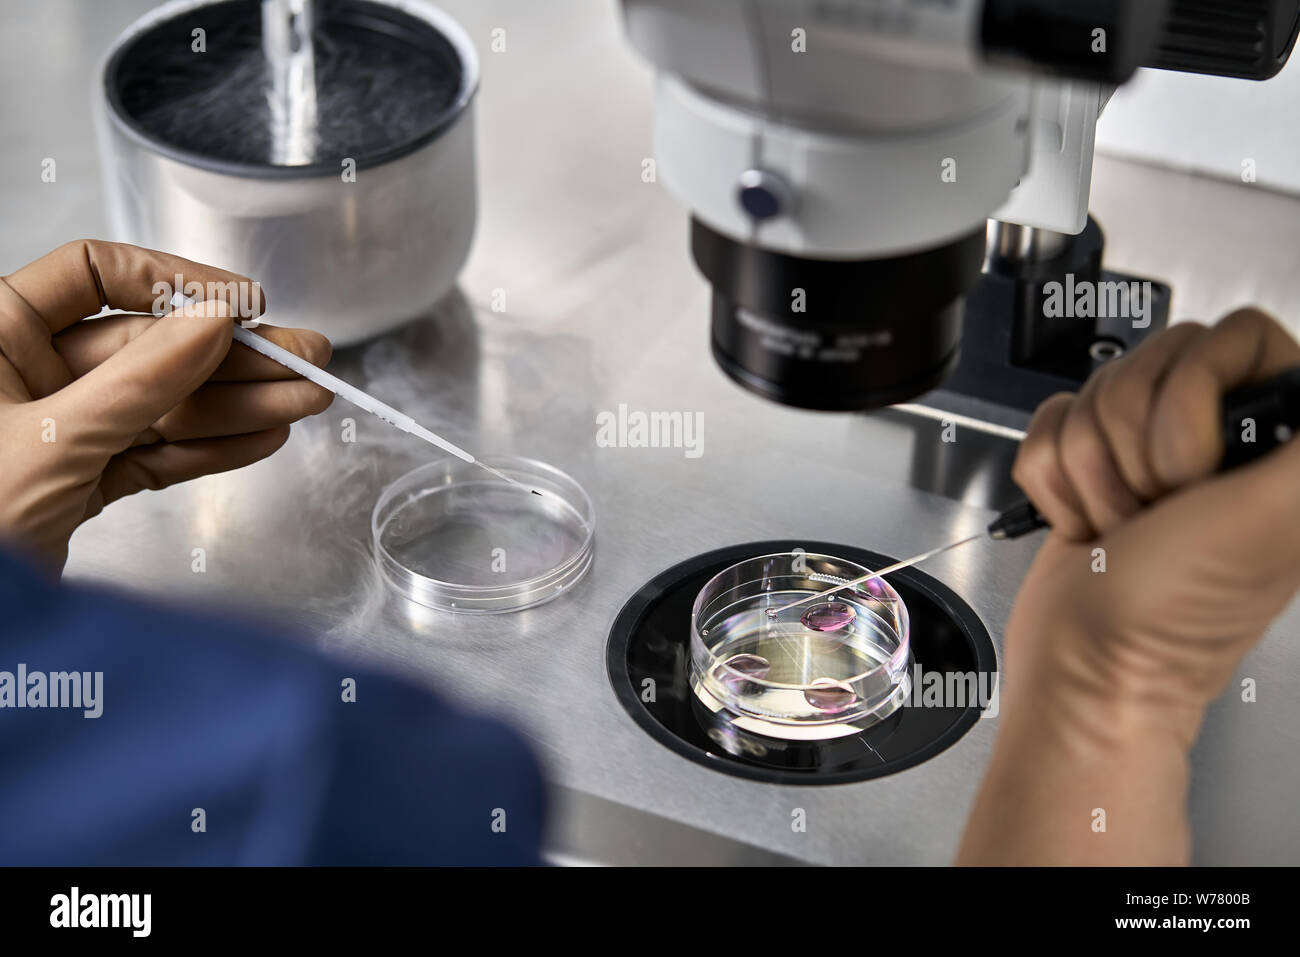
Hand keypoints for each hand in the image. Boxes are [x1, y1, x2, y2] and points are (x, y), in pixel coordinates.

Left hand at [0, 240, 332, 570]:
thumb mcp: (49, 443)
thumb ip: (138, 381)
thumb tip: (215, 319)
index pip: (93, 275)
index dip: (174, 282)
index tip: (243, 303)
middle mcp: (22, 375)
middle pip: (146, 348)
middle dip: (231, 357)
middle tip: (306, 358)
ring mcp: (55, 432)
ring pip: (161, 406)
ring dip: (237, 406)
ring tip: (305, 401)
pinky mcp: (77, 485)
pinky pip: (153, 456)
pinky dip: (209, 451)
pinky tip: (262, 436)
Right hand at [958, 309, 1299, 865]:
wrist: (1084, 667)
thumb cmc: (1170, 616)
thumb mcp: (1272, 522)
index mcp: (1278, 436)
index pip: (1233, 335)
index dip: (1190, 398)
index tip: (1192, 473)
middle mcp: (1219, 435)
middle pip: (1147, 360)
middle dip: (1130, 446)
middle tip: (1158, 510)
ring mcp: (1150, 450)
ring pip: (1093, 392)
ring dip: (1090, 472)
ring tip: (1123, 525)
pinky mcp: (1091, 463)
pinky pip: (1049, 421)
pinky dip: (1053, 480)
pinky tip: (1088, 524)